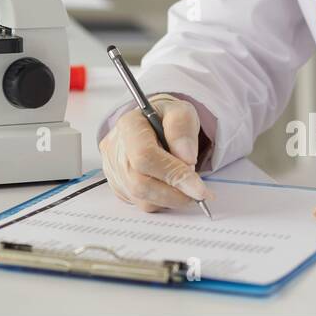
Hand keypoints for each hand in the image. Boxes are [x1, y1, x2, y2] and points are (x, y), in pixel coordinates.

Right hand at [99, 94, 211, 211]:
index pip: (145, 155)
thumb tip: (187, 159)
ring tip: (188, 186)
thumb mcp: (180, 111)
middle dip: (175, 191)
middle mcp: (116, 150)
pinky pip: (144, 204)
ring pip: (142, 198)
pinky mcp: (121, 188)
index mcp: (129, 125)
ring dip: (172, 198)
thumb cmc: (165, 119)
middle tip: (199, 191)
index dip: (173, 173)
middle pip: (140, 182)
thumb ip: (183, 128)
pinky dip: (164, 200)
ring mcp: (115, 172)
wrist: (151, 125)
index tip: (199, 188)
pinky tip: (172, 186)